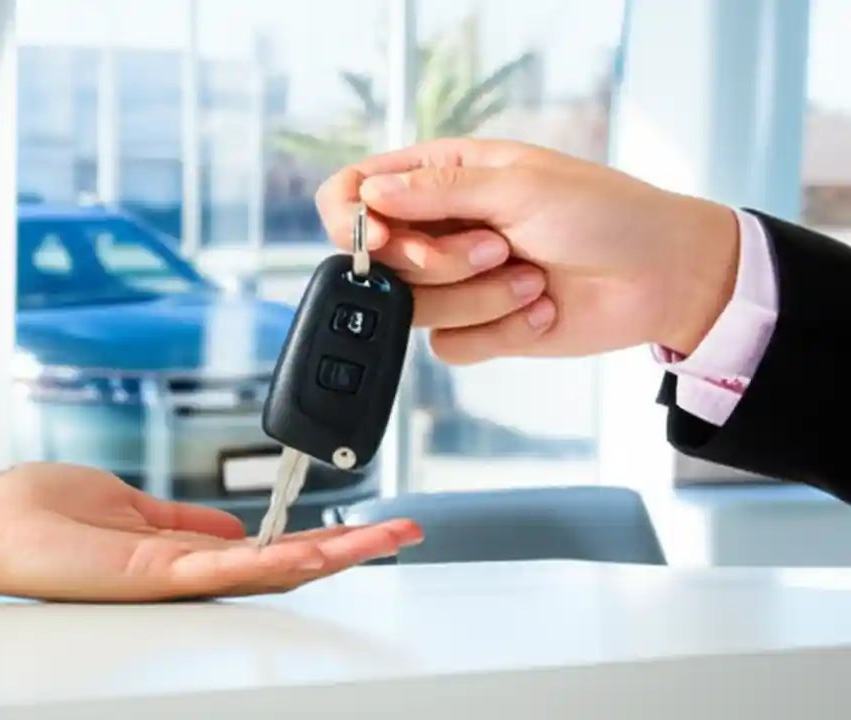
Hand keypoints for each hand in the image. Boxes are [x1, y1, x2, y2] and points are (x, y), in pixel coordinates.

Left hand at [0, 463, 421, 601]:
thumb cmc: (41, 515)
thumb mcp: (129, 505)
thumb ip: (181, 519)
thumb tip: (228, 524)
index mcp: (182, 550)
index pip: (268, 547)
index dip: (322, 538)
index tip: (364, 525)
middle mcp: (186, 570)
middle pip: (284, 564)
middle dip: (347, 551)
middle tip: (404, 534)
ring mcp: (173, 578)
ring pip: (269, 571)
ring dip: (330, 556)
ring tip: (385, 540)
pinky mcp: (152, 576)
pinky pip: (226, 568)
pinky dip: (275, 560)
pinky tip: (316, 551)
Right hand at [315, 138, 740, 361]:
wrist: (664, 277)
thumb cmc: (606, 214)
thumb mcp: (520, 185)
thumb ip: (437, 190)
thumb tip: (369, 196)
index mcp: (442, 175)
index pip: (355, 190)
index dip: (352, 218)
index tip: (380, 240)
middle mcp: (440, 226)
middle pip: (380, 261)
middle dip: (439, 262)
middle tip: (496, 248)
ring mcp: (456, 279)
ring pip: (412, 308)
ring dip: (478, 298)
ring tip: (531, 278)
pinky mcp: (478, 325)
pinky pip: (449, 344)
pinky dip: (497, 331)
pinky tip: (538, 308)